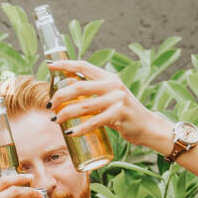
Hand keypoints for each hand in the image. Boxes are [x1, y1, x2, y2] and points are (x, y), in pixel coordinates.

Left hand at [47, 58, 167, 148]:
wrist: (147, 126)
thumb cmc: (124, 113)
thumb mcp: (110, 97)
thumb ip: (93, 92)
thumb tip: (67, 89)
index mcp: (109, 78)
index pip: (84, 66)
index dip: (66, 64)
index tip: (49, 65)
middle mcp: (113, 85)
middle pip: (79, 86)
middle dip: (60, 95)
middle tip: (50, 105)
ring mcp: (117, 100)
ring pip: (84, 105)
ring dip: (66, 113)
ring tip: (56, 120)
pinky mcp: (119, 115)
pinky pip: (94, 122)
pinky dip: (80, 128)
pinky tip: (70, 133)